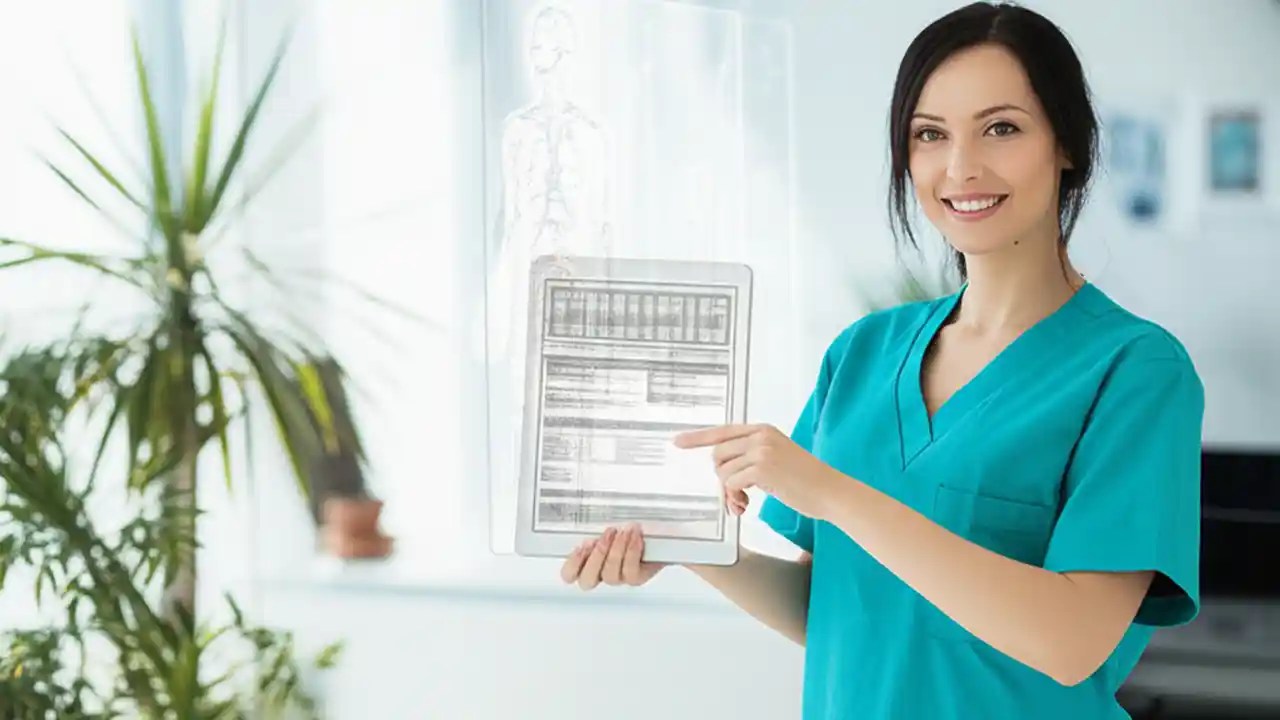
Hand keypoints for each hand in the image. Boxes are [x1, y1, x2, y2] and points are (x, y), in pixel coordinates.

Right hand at [559, 524, 666, 590]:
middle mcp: (601, 573)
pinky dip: (632, 551)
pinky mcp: (636, 578)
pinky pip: (630, 571)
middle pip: (587, 581)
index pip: (570, 575)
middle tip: (606, 536)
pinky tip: (635, 536)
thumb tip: (585, 523)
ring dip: (616, 550)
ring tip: (624, 531)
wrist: (659, 531)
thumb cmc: (629, 526)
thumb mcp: (608, 524)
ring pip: (609, 575)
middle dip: (596, 557)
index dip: (572, 564)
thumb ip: (594, 528)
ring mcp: (619, 578)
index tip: (582, 546)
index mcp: (588, 560)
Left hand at [673, 423, 843, 520]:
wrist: (830, 492)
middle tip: (736, 498)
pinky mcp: (761, 468)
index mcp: (763, 430)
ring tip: (743, 504)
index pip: (722, 430)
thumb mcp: (778, 458)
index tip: (677, 441)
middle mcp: (760, 435)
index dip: (698, 437)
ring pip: (722, 470)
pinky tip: (746, 507)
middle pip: (717, 454)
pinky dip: (734, 498)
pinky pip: (731, 483)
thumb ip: (752, 457)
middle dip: (722, 478)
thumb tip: (723, 470)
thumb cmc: (805, 481)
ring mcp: (761, 450)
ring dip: (728, 492)